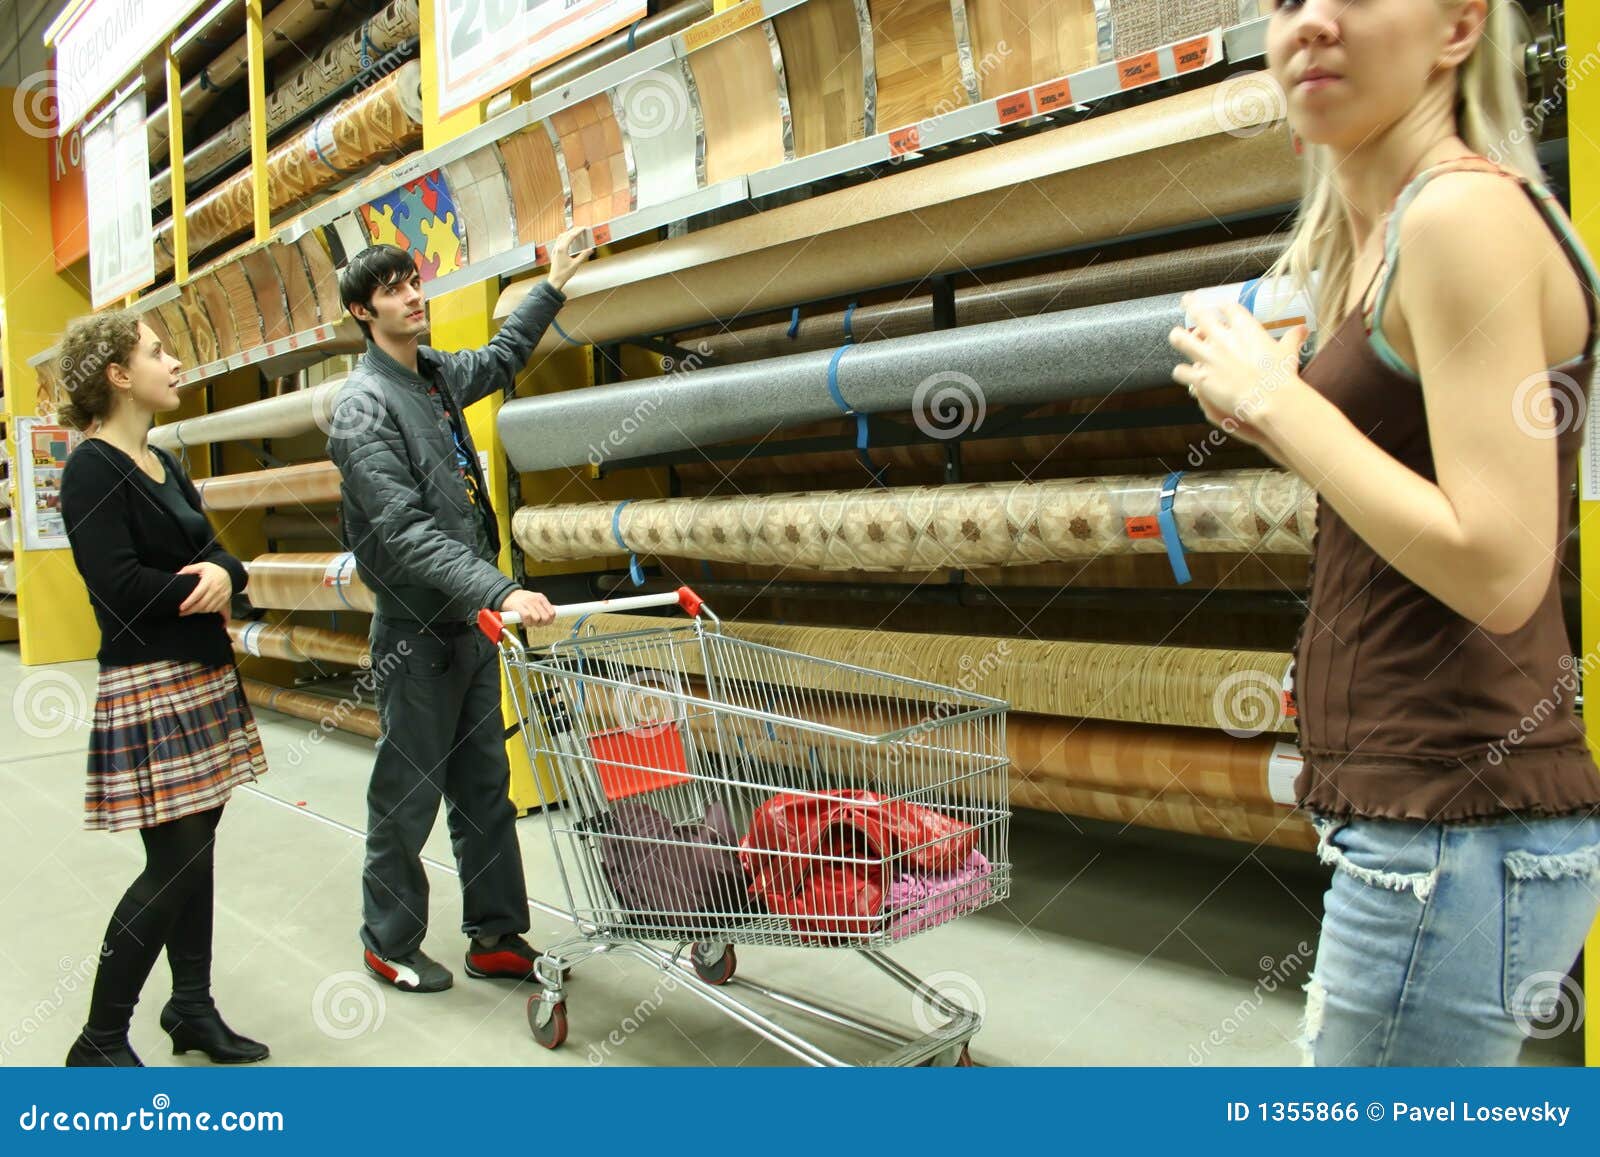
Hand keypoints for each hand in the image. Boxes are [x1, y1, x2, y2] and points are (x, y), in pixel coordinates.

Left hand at [178, 562, 231, 618]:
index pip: (197, 594)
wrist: (230, 571)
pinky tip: (201, 609)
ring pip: (208, 608)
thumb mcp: (201, 566)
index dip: (189, 602)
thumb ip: (189, 569)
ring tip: (191, 610)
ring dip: (199, 611)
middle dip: (191, 610)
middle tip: (182, 613)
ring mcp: (221, 595)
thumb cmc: (213, 569)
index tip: (181, 608)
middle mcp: (215, 589)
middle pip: (202, 604)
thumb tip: (176, 574)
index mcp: (208, 581)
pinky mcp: (225, 599)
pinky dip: (207, 610)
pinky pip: (215, 609)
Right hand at [501, 588, 555, 626]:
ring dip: (533, 624)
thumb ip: (543, 606)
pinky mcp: (519, 606)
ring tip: (528, 622)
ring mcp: (528, 602)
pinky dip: (526, 622)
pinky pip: (527, 617)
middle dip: (541, 624)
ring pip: (537, 618)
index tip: (545, 623)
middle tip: (536, 624)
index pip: (552, 612)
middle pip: (546, 617)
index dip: (550, 621)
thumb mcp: (535, 600)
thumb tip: (553, 613)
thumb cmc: (521, 599)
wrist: (507, 594)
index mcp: (541, 598)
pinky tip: (524, 622)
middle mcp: (536, 599)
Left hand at [547, 225, 592, 290]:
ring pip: (561, 237)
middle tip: (581, 228)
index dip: (577, 231)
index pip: (570, 236)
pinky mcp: (555, 252)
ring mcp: (555, 249)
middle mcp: (557, 247)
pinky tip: (568, 240)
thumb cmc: (564, 273)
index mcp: (562, 249)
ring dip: (568, 233)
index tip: (583, 228)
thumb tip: (590, 249)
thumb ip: (583, 256)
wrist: (555, 280)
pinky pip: (559, 241)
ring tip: (575, 232)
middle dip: (573, 230)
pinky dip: (564, 238)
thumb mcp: (576, 265)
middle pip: (565, 235)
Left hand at [1169, 297, 1310, 435]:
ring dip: (1178, 336)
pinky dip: (1180, 372)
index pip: (1228, 308)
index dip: (1222, 305)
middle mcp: (1222, 338)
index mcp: (1244, 328)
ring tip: (1175, 334)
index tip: (1219, 305)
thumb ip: (1293, 338)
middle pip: (1200, 314)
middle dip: (1192, 304)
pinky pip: (1181, 372)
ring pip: (1182, 340)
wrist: (1269, 399)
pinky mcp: (1201, 378)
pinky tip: (1181, 372)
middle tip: (1186, 300)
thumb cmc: (1281, 375)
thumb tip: (1303, 330)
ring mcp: (1209, 358)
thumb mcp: (1289, 352)